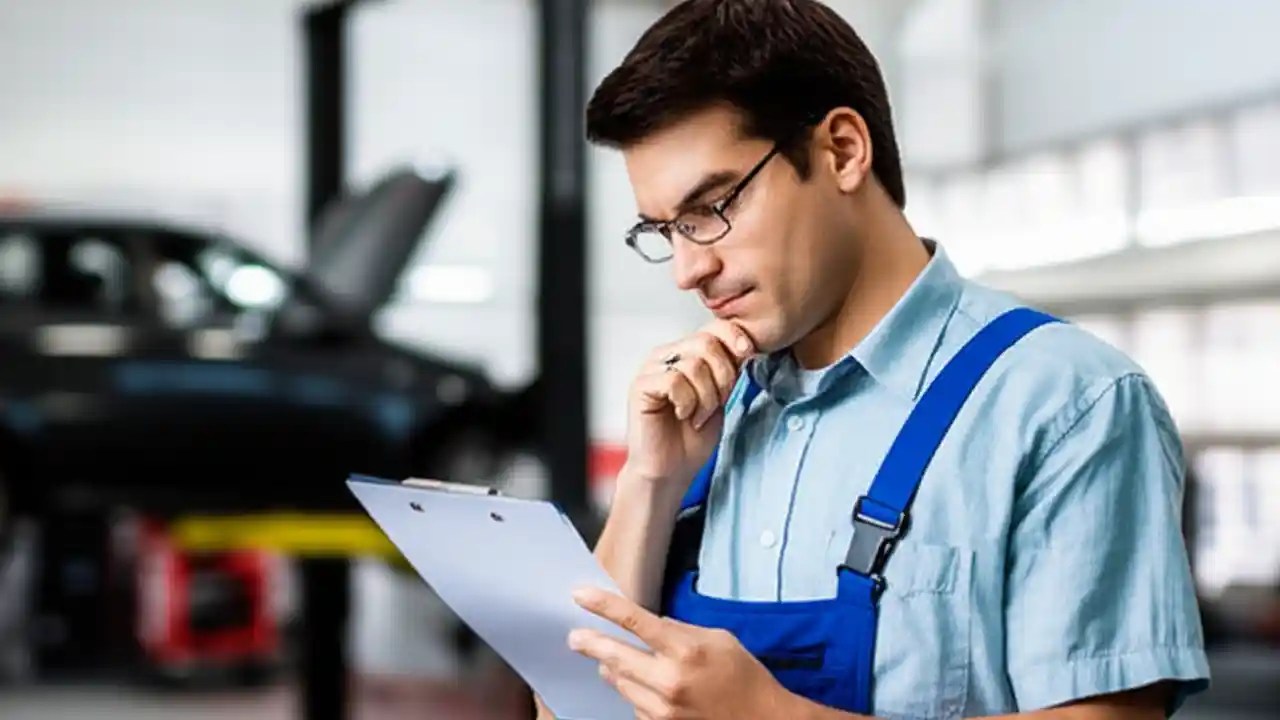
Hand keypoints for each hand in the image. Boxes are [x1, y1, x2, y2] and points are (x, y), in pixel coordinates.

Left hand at [568, 587, 788, 719]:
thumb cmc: (743, 676)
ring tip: (612, 659)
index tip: (580, 595)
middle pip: (615, 657)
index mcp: (685, 650)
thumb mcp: (719, 639)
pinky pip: (633, 704)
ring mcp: (662, 708)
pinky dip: (633, 691)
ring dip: (613, 668)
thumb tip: (650, 624)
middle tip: (575, 637)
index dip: (603, 606)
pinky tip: (647, 686)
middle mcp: (669, 680)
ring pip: (620, 683)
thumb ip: (680, 630)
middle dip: (590, 644)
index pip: (634, 622)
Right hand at [625, 321, 755, 488]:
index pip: (713, 328)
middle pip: (706, 342)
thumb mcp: (721, 396)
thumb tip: (745, 346)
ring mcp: (651, 369)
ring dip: (706, 396)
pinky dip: (686, 402)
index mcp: (686, 353)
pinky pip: (674, 380)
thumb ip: (728, 369)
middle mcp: (666, 356)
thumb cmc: (692, 437)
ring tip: (698, 415)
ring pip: (693, 364)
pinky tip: (682, 415)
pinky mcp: (641, 386)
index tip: (747, 355)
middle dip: (723, 376)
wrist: (672, 470)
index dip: (734, 338)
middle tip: (717, 402)